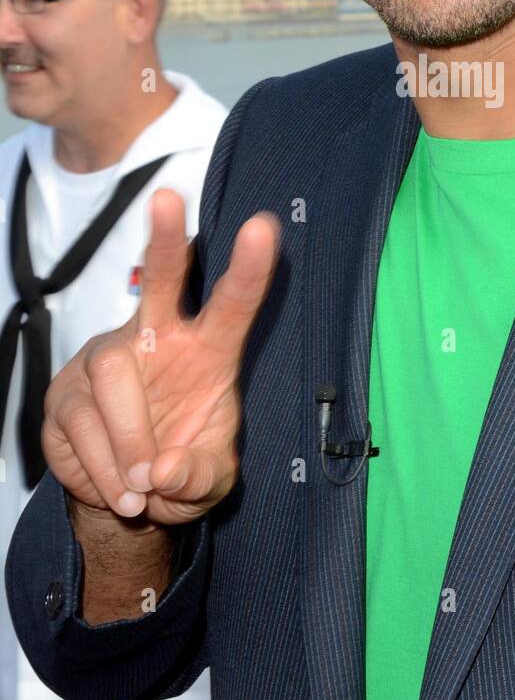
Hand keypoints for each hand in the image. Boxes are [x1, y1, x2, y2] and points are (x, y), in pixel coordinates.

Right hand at [42, 188, 279, 524]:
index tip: (263, 228)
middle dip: (164, 239)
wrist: (128, 499)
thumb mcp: (209, 483)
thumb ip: (200, 476)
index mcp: (208, 351)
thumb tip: (167, 467)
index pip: (232, 304)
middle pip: (158, 280)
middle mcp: (157, 340)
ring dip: (130, 438)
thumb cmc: (182, 468)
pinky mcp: (66, 393)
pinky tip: (121, 488)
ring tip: (143, 485)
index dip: (249, 269)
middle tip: (167, 199)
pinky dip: (104, 466)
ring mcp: (106, 360)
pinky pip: (82, 421)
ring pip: (113, 375)